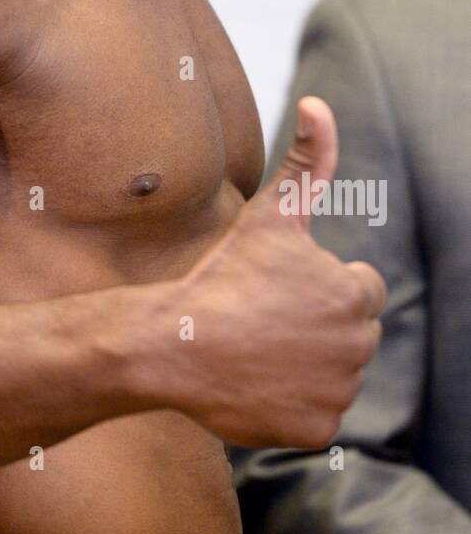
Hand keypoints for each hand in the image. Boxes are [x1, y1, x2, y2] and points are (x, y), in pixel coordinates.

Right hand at [145, 96, 386, 446]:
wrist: (172, 343)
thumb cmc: (220, 273)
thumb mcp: (269, 212)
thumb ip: (307, 159)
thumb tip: (318, 102)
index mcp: (351, 292)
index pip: (360, 290)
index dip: (317, 286)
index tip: (277, 287)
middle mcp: (356, 345)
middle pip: (351, 334)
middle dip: (316, 326)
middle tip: (261, 317)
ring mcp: (337, 391)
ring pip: (333, 374)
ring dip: (304, 364)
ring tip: (254, 347)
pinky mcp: (317, 430)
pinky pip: (315, 415)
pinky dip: (290, 404)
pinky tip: (255, 382)